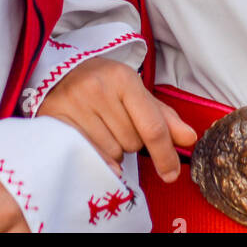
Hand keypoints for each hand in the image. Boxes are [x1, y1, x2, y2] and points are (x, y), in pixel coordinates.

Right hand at [37, 58, 195, 182]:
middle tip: (117, 124)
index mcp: (123, 78)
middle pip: (132, 143)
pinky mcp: (57, 119)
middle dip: (131, 141)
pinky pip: (90, 156)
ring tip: (101, 128)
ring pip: (113, 153)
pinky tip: (94, 146)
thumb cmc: (102, 83)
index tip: (172, 174)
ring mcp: (75, 104)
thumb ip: (163, 116)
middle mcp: (98, 88)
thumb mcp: (134, 91)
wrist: (57, 72)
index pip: (152, 127)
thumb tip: (189, 138)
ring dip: (113, 150)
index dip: (165, 155)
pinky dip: (99, 159)